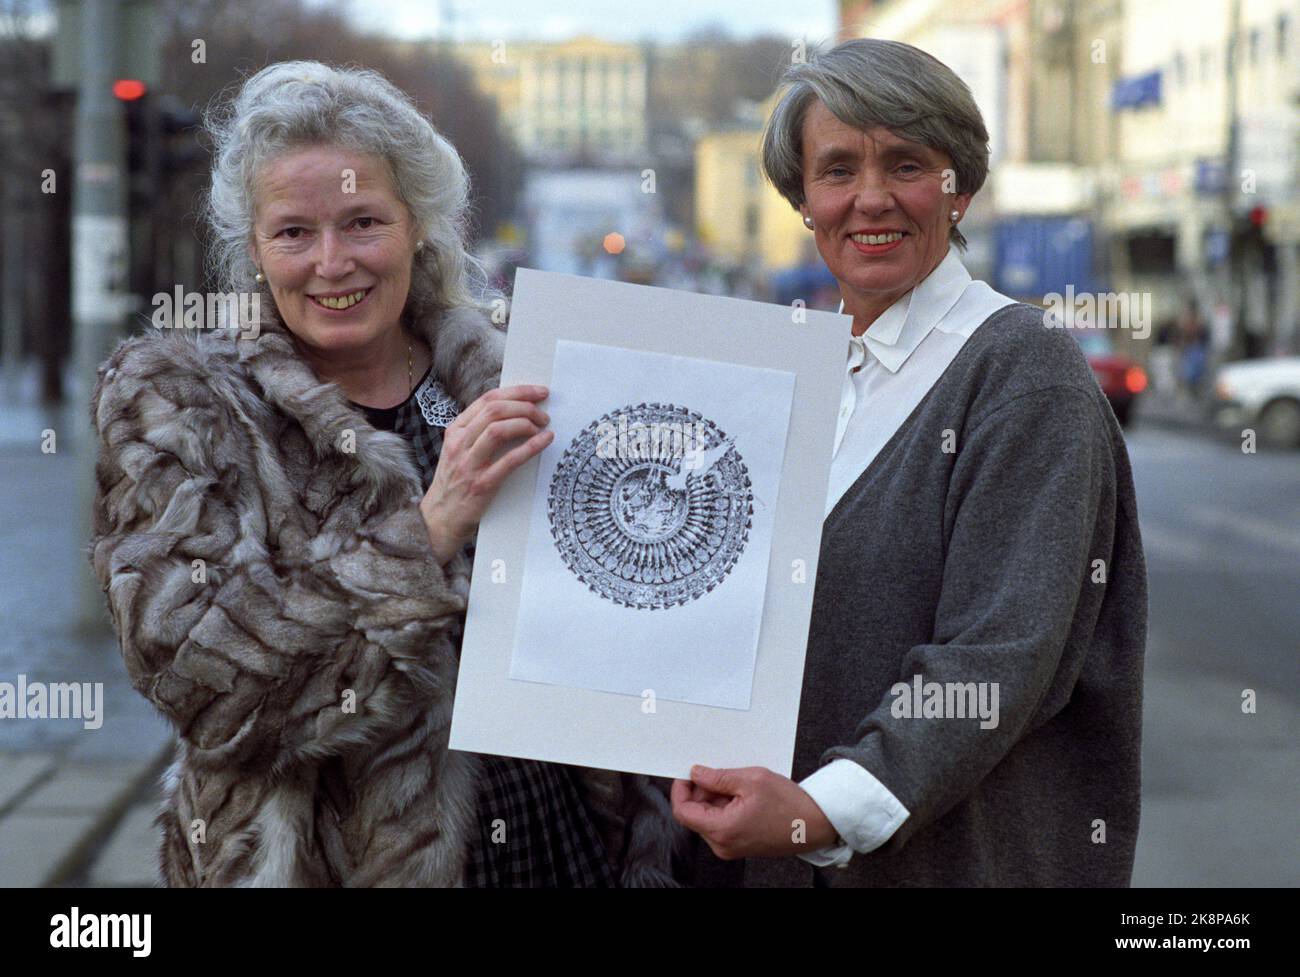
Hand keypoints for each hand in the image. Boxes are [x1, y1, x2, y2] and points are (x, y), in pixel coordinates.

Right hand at [420, 384, 552, 564]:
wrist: (439, 520)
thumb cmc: (455, 483)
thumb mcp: (459, 451)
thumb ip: (479, 432)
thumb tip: (515, 413)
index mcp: (456, 430)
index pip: (487, 399)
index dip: (517, 392)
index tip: (538, 392)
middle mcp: (460, 443)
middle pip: (495, 410)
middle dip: (525, 406)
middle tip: (543, 413)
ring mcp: (469, 463)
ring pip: (498, 429)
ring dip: (526, 423)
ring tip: (542, 427)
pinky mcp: (482, 484)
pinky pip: (509, 460)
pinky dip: (531, 447)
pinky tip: (545, 441)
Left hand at [670, 765, 838, 859]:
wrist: (814, 824)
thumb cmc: (789, 805)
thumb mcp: (750, 779)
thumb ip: (718, 777)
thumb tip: (696, 774)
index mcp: (722, 829)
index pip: (683, 811)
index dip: (681, 789)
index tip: (686, 775)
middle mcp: (723, 844)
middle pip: (695, 815)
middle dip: (702, 792)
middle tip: (718, 774)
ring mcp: (731, 846)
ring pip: (708, 818)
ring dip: (715, 799)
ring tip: (738, 785)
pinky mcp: (739, 844)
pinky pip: (721, 824)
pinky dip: (726, 807)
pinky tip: (743, 796)